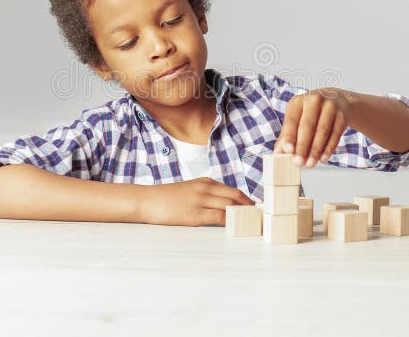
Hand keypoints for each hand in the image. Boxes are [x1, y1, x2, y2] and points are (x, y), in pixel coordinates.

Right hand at [137, 177, 253, 225]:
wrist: (147, 200)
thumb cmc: (167, 198)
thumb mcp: (190, 190)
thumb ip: (206, 195)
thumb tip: (223, 207)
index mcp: (205, 182)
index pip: (234, 191)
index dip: (247, 201)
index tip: (257, 210)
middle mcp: (205, 188)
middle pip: (236, 197)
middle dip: (251, 208)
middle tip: (262, 218)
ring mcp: (200, 201)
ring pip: (230, 206)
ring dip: (244, 215)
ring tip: (255, 224)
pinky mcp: (194, 214)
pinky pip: (218, 217)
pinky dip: (231, 221)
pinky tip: (237, 227)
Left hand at [272, 87, 351, 168]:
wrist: (337, 100)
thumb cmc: (312, 112)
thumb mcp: (298, 118)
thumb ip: (288, 135)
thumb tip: (278, 154)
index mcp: (298, 101)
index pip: (292, 120)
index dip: (289, 136)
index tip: (287, 150)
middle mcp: (314, 101)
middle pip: (307, 127)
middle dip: (302, 147)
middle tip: (298, 162)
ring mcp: (330, 107)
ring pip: (322, 132)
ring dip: (315, 151)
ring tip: (310, 164)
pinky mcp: (342, 116)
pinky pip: (335, 135)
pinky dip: (328, 149)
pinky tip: (322, 158)